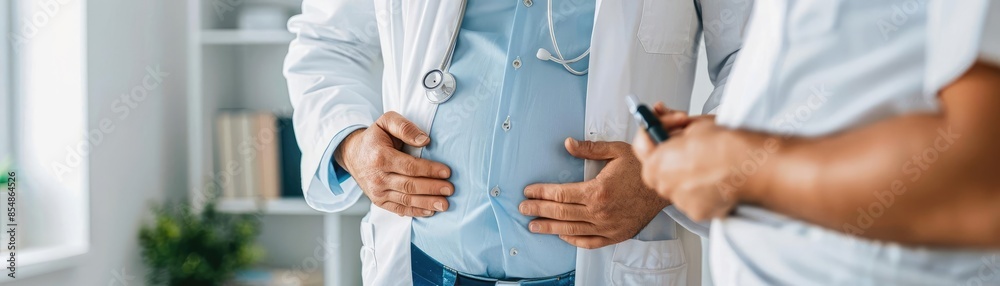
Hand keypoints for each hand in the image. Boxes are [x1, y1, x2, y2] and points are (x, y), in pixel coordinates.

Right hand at [335, 111, 453, 216]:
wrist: (353, 155)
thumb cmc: (375, 137)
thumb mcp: (386, 122)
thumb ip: (405, 127)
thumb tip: (425, 140)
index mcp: (380, 157)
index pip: (410, 167)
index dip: (430, 170)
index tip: (447, 172)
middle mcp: (377, 177)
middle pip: (409, 186)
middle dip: (432, 188)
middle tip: (450, 189)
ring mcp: (377, 191)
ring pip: (406, 200)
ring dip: (427, 203)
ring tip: (444, 204)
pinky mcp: (378, 201)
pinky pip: (398, 209)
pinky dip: (415, 212)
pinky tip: (429, 212)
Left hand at [518, 138, 669, 248]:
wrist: (666, 187)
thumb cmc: (642, 168)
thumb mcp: (617, 151)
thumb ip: (589, 149)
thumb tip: (568, 144)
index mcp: (597, 191)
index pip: (560, 194)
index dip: (541, 193)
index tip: (529, 192)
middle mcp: (599, 212)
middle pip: (560, 213)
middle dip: (538, 210)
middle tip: (523, 209)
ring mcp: (607, 226)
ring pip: (571, 229)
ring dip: (549, 227)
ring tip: (534, 225)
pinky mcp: (616, 235)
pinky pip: (589, 242)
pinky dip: (573, 240)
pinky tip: (562, 235)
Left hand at [633, 108, 766, 220]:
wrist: (751, 166)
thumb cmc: (726, 145)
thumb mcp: (695, 125)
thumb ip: (672, 127)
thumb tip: (662, 119)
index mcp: (656, 162)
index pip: (642, 145)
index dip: (653, 131)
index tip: (661, 125)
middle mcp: (663, 186)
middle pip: (658, 169)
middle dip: (669, 156)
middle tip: (687, 144)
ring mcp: (680, 202)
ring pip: (676, 186)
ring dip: (686, 175)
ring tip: (707, 162)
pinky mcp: (698, 213)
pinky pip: (693, 200)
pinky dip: (701, 190)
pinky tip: (715, 178)